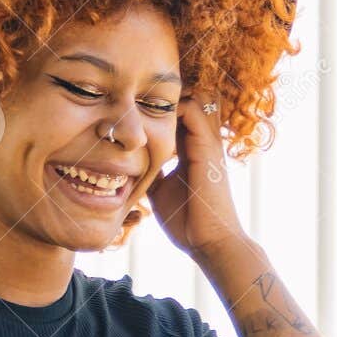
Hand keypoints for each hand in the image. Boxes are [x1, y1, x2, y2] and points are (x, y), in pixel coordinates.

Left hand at [146, 91, 246, 258]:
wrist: (209, 241)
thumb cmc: (186, 220)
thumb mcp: (160, 189)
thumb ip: (151, 172)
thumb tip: (127, 166)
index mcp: (194, 148)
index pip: (181, 113)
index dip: (160, 106)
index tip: (134, 108)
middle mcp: (204, 140)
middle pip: (193, 97)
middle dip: (166, 95)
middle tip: (137, 101)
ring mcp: (208, 141)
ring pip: (196, 96)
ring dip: (170, 98)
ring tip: (142, 106)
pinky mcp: (207, 147)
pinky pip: (192, 110)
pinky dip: (171, 107)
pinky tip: (148, 119)